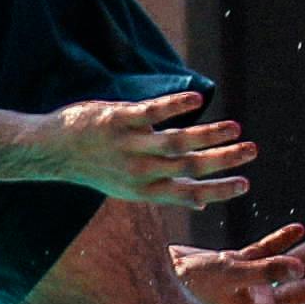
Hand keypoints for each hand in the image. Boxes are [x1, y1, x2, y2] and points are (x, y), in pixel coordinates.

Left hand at [38, 89, 254, 211]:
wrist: (52, 150)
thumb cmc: (96, 167)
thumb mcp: (129, 188)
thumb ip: (166, 192)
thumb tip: (201, 203)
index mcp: (144, 190)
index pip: (188, 193)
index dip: (218, 190)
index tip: (245, 184)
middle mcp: (139, 171)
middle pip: (189, 167)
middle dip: (224, 160)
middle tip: (252, 151)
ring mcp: (128, 145)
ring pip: (175, 142)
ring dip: (208, 134)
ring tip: (235, 128)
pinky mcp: (117, 120)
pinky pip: (150, 113)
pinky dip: (174, 106)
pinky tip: (197, 99)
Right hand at [169, 221, 304, 303]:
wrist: (152, 272)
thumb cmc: (187, 281)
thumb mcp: (230, 273)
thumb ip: (267, 269)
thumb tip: (303, 268)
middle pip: (300, 293)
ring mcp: (244, 285)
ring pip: (286, 269)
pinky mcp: (232, 266)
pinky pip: (264, 253)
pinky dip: (280, 241)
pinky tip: (298, 228)